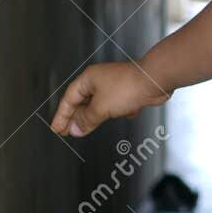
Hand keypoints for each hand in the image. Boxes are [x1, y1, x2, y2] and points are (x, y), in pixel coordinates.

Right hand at [50, 62, 167, 137]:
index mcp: (88, 79)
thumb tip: (75, 129)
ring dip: (95, 117)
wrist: (155, 80)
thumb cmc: (128, 86)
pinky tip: (123, 116)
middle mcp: (100, 80)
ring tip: (87, 129)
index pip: (68, 99)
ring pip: (100, 104)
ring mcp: (114, 85)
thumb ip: (86, 120)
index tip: (56, 129)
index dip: (61, 116)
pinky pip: (117, 105)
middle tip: (67, 132)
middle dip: (75, 118)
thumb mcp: (101, 108)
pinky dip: (117, 112)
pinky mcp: (128, 91)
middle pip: (82, 102)